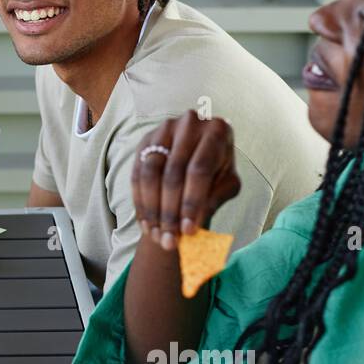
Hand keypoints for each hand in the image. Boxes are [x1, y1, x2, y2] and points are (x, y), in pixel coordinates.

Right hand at [132, 110, 240, 251]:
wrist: (200, 152)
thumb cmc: (219, 171)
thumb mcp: (226, 184)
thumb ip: (215, 200)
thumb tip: (191, 225)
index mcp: (217, 131)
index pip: (199, 170)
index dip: (192, 202)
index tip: (188, 232)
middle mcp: (189, 123)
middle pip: (173, 173)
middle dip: (170, 211)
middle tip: (169, 240)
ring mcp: (163, 129)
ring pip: (150, 173)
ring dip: (151, 209)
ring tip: (155, 235)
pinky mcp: (145, 141)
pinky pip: (136, 174)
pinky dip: (140, 202)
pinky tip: (145, 224)